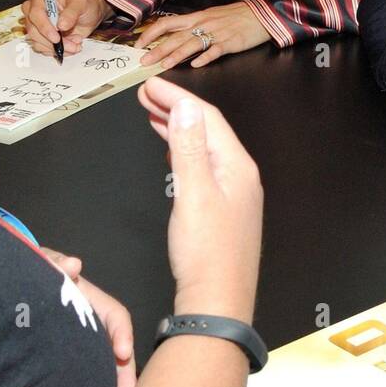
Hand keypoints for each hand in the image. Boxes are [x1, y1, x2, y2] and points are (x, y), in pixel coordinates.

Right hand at [23, 0, 113, 57]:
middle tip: (71, 44)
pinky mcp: (41, 38)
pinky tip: (71, 45)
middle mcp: (34, 12)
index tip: (57, 37)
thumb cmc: (83, 5)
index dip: (44, 27)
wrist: (89, 16)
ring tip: (75, 43)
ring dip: (58, 48)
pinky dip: (58, 51)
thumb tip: (61, 24)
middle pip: (33, 31)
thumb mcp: (81, 4)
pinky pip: (43, 49)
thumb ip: (71, 12)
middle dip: (53, 42)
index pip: (35, 13)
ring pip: (37, 42)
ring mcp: (37, 26)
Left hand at [39, 246, 135, 386]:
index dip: (122, 333)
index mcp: (88, 300)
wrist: (5, 283)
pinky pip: (83, 375)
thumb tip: (74, 266)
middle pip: (113, 349)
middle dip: (122, 373)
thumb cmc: (30, 270)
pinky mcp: (63, 357)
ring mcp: (78, 341)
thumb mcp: (41, 261)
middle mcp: (89, 322)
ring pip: (101, 364)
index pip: (114, 316)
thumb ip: (55, 261)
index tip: (123, 353)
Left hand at [135, 3, 271, 69]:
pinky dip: (205, 58)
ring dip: (176, 55)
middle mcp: (203, 24)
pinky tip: (196, 65)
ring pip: (192, 44)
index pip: (167, 23)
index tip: (139, 43)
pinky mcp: (230, 42)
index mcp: (197, 17)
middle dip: (157, 49)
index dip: (151, 33)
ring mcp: (217, 33)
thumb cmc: (237, 16)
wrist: (262, 14)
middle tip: (144, 61)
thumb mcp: (212, 16)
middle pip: (176, 36)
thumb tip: (177, 36)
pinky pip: (215, 50)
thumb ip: (195, 26)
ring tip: (163, 65)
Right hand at [136, 76, 262, 321]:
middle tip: (145, 95)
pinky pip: (202, 167)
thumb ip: (187, 149)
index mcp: (236, 166)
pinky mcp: (223, 209)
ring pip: (203, 149)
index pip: (206, 118)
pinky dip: (183, 153)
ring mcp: (233, 193)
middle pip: (206, 130)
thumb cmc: (206, 253)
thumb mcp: (192, 194)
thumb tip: (185, 107)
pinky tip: (171, 153)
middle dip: (176, 109)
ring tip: (153, 115)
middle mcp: (240, 175)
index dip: (177, 97)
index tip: (148, 84)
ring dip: (179, 129)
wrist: (217, 302)